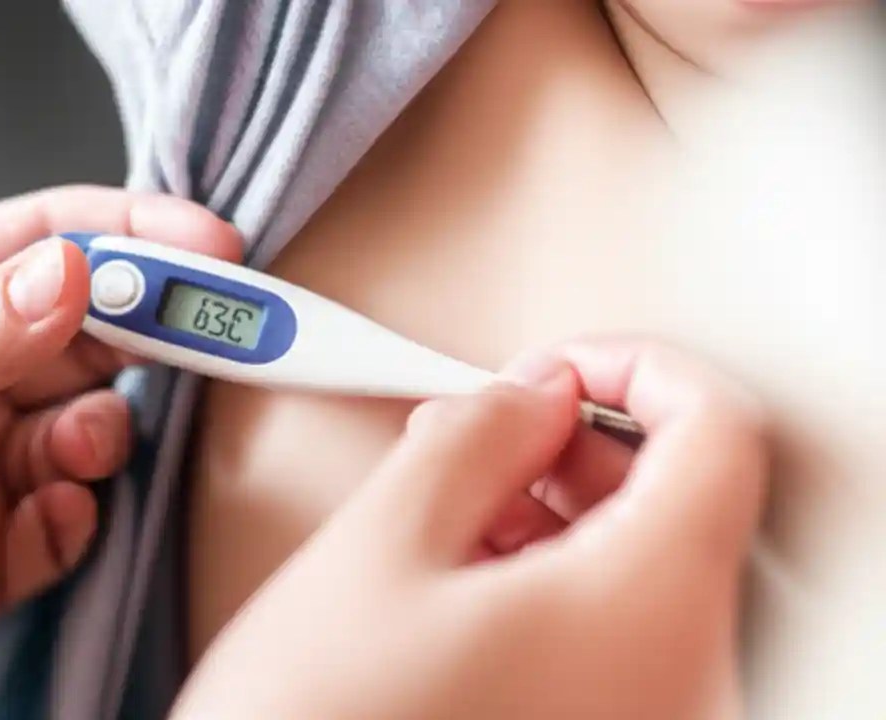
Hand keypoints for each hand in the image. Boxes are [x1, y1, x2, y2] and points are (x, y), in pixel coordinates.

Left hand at [0, 187, 239, 719]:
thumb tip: (72, 275)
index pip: (35, 245)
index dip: (128, 239)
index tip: (208, 253)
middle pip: (82, 333)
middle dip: (149, 336)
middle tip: (217, 343)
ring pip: (84, 426)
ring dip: (101, 434)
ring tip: (81, 451)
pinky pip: (67, 520)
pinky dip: (76, 518)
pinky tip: (50, 521)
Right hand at [174, 339, 766, 719]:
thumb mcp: (377, 547)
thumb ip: (473, 436)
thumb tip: (528, 395)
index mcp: (646, 609)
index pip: (717, 430)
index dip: (635, 368)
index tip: (561, 367)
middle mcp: (682, 679)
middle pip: (682, 501)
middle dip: (574, 444)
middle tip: (484, 432)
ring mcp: (652, 719)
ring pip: (639, 569)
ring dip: (553, 513)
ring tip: (448, 508)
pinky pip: (612, 637)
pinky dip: (550, 585)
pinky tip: (461, 580)